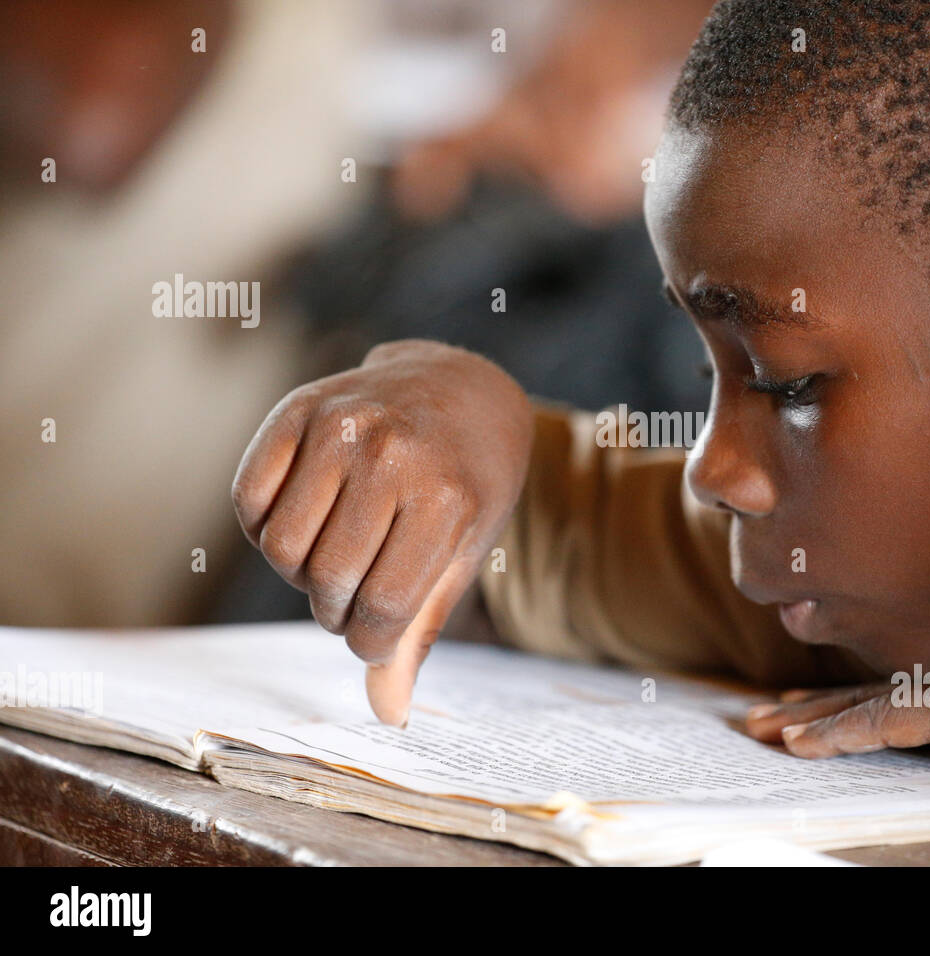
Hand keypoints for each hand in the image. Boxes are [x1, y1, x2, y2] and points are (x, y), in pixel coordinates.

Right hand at [232, 340, 532, 724]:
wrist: (461, 390)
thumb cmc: (469, 485)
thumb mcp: (465, 553)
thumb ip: (420, 630)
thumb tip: (388, 715)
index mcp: (445, 497)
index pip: (383, 607)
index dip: (371, 643)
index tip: (378, 638)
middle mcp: (389, 454)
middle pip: (328, 581)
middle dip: (338, 611)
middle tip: (359, 596)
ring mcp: (338, 425)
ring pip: (280, 548)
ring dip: (300, 574)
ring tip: (335, 559)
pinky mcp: (295, 410)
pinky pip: (248, 502)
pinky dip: (265, 530)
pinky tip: (306, 521)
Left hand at [745, 626, 929, 773]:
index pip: (894, 688)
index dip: (847, 698)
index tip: (807, 704)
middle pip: (863, 692)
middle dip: (809, 706)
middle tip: (761, 716)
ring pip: (858, 706)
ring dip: (806, 720)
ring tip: (761, 730)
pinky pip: (878, 725)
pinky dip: (835, 735)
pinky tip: (800, 745)